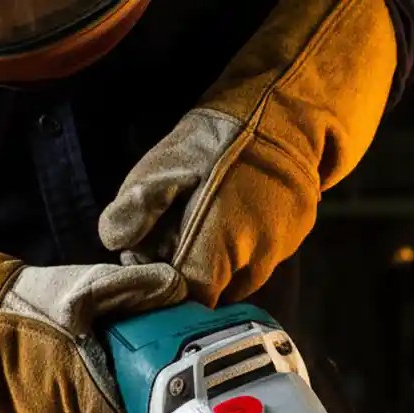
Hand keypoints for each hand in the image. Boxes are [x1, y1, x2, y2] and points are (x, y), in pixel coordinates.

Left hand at [99, 0, 397, 306]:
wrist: (283, 111)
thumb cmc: (215, 141)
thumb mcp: (160, 167)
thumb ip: (132, 212)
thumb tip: (118, 247)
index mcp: (217, 250)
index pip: (188, 299)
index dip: (167, 285)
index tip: (155, 258)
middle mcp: (254, 261)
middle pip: (214, 292)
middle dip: (192, 272)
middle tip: (176, 233)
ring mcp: (280, 250)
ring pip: (238, 278)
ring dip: (219, 262)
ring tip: (207, 219)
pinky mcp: (295, 237)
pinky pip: (261, 257)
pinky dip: (244, 247)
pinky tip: (234, 213)